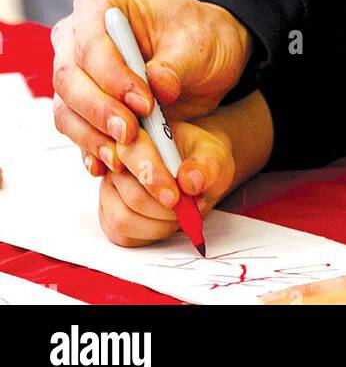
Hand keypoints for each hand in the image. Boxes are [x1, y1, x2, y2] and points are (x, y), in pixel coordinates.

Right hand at [52, 0, 252, 187]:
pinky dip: (93, 151)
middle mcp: (78, 37)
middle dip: (99, 111)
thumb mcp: (200, 42)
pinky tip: (114, 166)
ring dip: (94, 138)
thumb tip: (159, 85)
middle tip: (131, 134)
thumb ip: (177, 63)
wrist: (207, 57)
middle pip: (69, 78)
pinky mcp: (83, 108)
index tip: (145, 103)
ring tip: (126, 158)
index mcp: (102, 4)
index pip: (91, 41)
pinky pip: (77, 132)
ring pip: (67, 110)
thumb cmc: (200, 36)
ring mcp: (77, 74)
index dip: (112, 75)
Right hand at [98, 116, 231, 246]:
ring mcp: (110, 187)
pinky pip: (121, 234)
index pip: (133, 153)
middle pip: (132, 194)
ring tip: (182, 214)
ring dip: (159, 224)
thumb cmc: (201, 158)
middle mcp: (117, 159)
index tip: (176, 197)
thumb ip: (205, 164)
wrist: (198, 172)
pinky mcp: (110, 213)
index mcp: (139, 132)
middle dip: (166, 210)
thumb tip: (189, 181)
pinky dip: (149, 234)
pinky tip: (167, 222)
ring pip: (123, 219)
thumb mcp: (214, 154)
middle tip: (190, 206)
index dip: (154, 178)